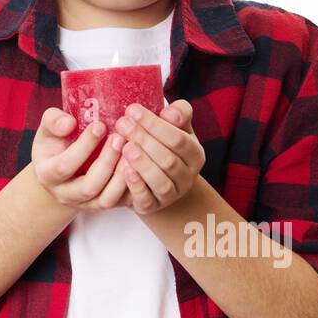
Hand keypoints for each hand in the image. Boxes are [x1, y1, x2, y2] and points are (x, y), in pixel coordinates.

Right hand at [31, 107, 134, 210]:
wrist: (59, 171)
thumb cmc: (55, 144)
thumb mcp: (47, 130)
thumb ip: (53, 121)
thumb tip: (69, 123)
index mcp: (47, 175)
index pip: (66, 165)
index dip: (84, 146)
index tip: (100, 125)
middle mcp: (65, 194)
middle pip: (89, 186)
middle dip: (107, 162)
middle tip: (120, 138)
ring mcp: (84, 204)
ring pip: (106, 199)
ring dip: (121, 177)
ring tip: (132, 152)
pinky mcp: (102, 206)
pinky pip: (119, 202)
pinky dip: (131, 186)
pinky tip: (138, 166)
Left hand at [114, 99, 205, 213]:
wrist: (154, 178)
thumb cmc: (163, 145)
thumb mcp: (175, 127)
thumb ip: (178, 114)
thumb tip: (170, 112)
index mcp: (195, 154)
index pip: (178, 139)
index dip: (155, 125)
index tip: (133, 110)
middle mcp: (188, 177)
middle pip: (168, 160)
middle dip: (144, 140)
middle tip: (123, 124)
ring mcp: (172, 194)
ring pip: (160, 182)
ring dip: (142, 164)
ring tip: (125, 147)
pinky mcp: (153, 206)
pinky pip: (146, 199)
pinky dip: (136, 185)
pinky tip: (125, 170)